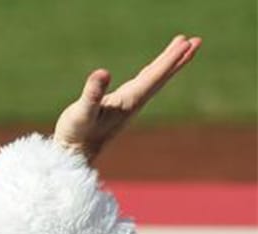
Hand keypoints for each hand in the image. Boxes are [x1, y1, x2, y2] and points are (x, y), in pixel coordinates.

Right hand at [53, 34, 200, 162]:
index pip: (154, 76)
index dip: (171, 59)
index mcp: (129, 100)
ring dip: (169, 64)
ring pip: (155, 79)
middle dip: (178, 59)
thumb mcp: (82, 112)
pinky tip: (154, 70)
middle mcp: (134, 102)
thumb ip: (92, 94)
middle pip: (161, 77)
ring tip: (182, 47)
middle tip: (196, 41)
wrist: (73, 155)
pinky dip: (153, 72)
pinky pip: (144, 84)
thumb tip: (102, 73)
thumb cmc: (75, 134)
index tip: (188, 43)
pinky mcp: (120, 106)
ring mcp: (129, 104)